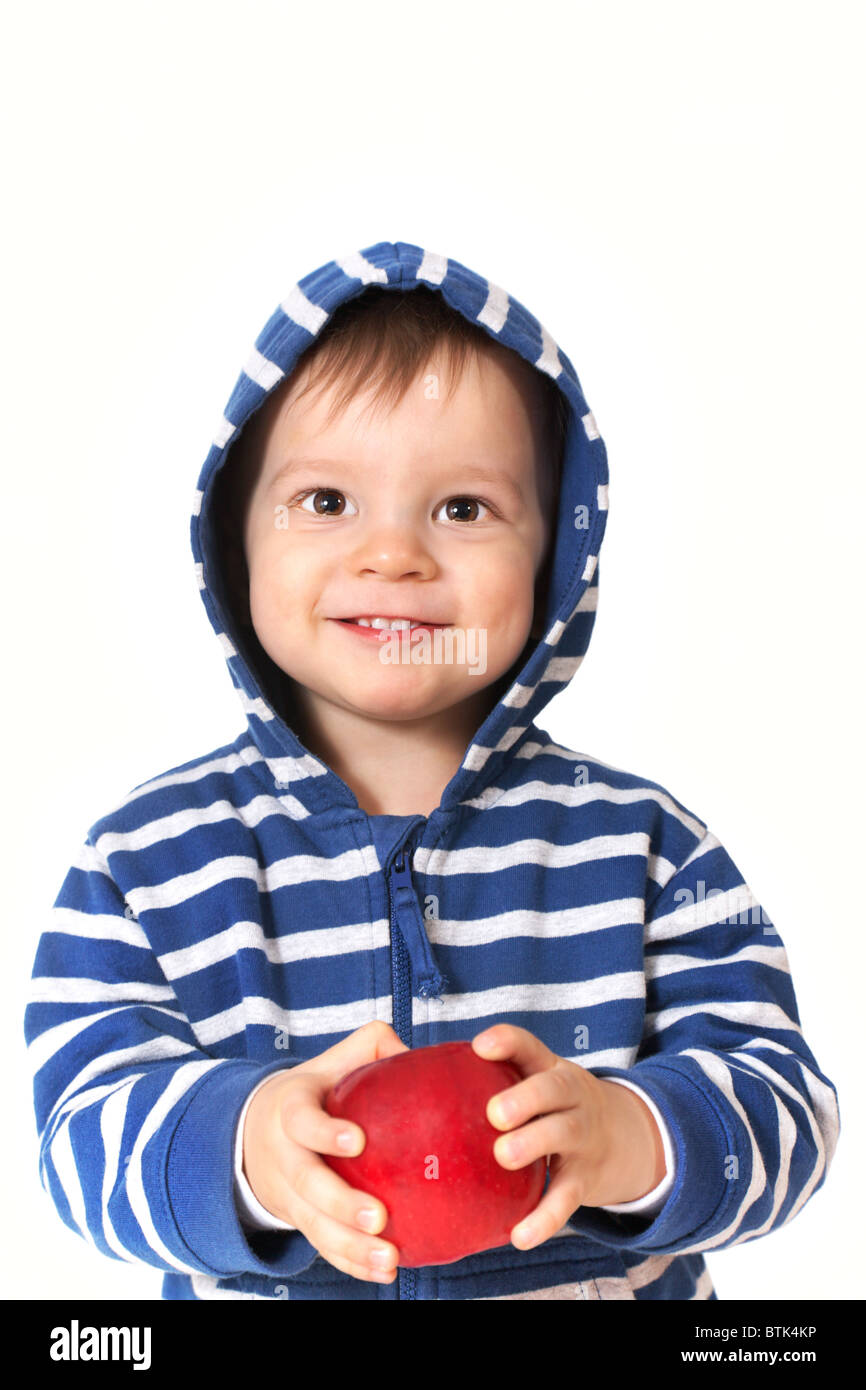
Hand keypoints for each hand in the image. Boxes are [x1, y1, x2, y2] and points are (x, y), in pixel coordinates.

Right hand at [242, 1020, 409, 1283]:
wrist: (252, 1132)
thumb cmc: (310, 1093)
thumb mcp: (327, 1063)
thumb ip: (367, 1046)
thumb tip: (409, 1052)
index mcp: (290, 1109)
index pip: (303, 1122)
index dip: (326, 1132)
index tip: (358, 1141)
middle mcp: (284, 1155)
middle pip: (306, 1183)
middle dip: (341, 1203)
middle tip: (378, 1217)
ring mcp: (289, 1193)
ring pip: (314, 1225)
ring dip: (350, 1246)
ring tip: (389, 1258)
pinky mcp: (299, 1220)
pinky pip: (322, 1246)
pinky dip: (350, 1263)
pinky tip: (384, 1272)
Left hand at [472, 1024, 666, 1250]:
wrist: (626, 1137)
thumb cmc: (551, 1105)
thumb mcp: (533, 1080)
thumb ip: (478, 1073)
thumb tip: (395, 1048)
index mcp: (548, 1068)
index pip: (529, 1047)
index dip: (508, 1042)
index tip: (480, 1047)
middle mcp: (571, 1096)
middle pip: (553, 1088)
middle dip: (525, 1098)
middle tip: (494, 1114)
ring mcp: (582, 1137)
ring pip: (564, 1134)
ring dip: (534, 1143)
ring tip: (503, 1156)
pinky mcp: (586, 1179)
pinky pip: (567, 1199)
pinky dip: (545, 1218)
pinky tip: (519, 1236)